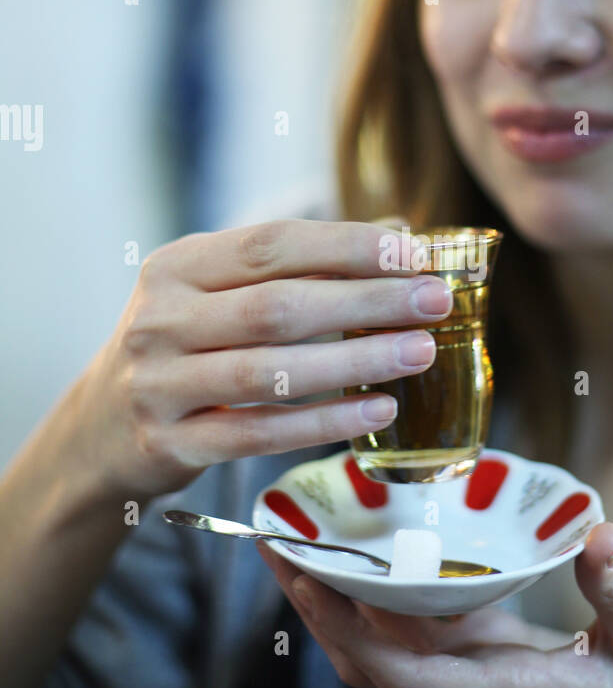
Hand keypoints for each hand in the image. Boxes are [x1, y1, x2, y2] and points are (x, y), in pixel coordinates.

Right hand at [65, 215, 451, 498]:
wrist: (101, 427)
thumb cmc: (183, 346)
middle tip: (435, 302)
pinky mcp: (171, 444)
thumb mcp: (212, 294)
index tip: (414, 254)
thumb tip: (399, 243)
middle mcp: (161, 320)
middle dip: (367, 301)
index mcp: (176, 267)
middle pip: (279, 306)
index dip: (348, 247)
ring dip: (357, 360)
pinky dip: (325, 422)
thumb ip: (290, 270)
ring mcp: (161, 385)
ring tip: (420, 352)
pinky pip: (260, 433)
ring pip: (273, 371)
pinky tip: (379, 410)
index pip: (273, 245)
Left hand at [259, 521, 612, 687]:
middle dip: (318, 610)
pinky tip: (372, 548)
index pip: (407, 676)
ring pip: (382, 646)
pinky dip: (380, 595)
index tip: (316, 582)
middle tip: (281, 543)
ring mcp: (474, 669)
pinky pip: (414, 628)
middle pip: (370, 660)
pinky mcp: (484, 651)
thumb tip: (599, 531)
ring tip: (304, 541)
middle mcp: (473, 684)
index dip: (354, 634)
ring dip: (337, 603)